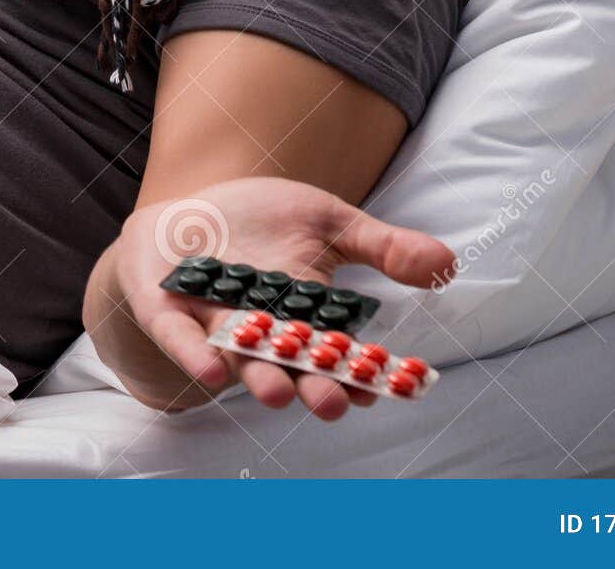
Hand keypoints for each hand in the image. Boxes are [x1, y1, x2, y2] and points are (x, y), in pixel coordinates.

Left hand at [111, 176, 455, 418]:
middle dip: (310, 385)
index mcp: (305, 314)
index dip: (358, 370)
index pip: (336, 350)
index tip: (385, 387)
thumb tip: (448, 262)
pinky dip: (193, 353)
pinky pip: (180, 337)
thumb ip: (384, 246)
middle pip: (290, 364)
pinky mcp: (167, 310)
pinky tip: (210, 371)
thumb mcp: (329, 222)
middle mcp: (261, 329)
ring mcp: (212, 321)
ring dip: (257, 376)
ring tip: (276, 393)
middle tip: (332, 402)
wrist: (188, 211)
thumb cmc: (263, 223)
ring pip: (238, 356)